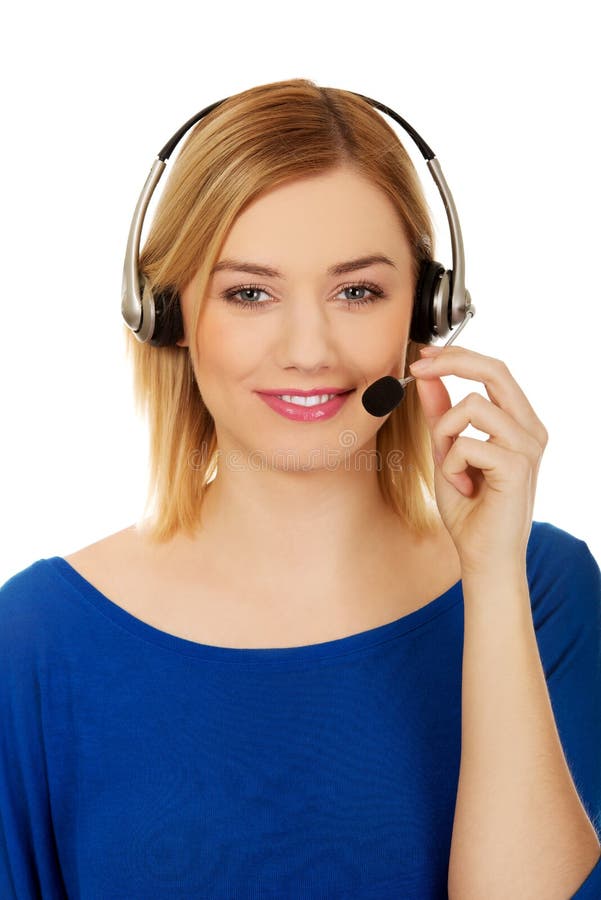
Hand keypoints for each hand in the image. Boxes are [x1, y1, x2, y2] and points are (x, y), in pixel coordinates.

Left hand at [408, 345, 547, 574]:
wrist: (482, 555)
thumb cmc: (469, 508)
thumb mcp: (446, 451)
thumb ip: (440, 414)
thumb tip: (427, 376)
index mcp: (519, 422)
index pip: (494, 371)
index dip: (458, 356)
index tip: (423, 356)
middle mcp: (530, 429)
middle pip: (495, 370)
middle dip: (452, 362)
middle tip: (418, 367)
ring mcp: (527, 446)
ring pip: (472, 406)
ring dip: (445, 435)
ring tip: (451, 468)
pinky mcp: (517, 465)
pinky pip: (466, 443)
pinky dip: (451, 465)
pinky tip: (463, 488)